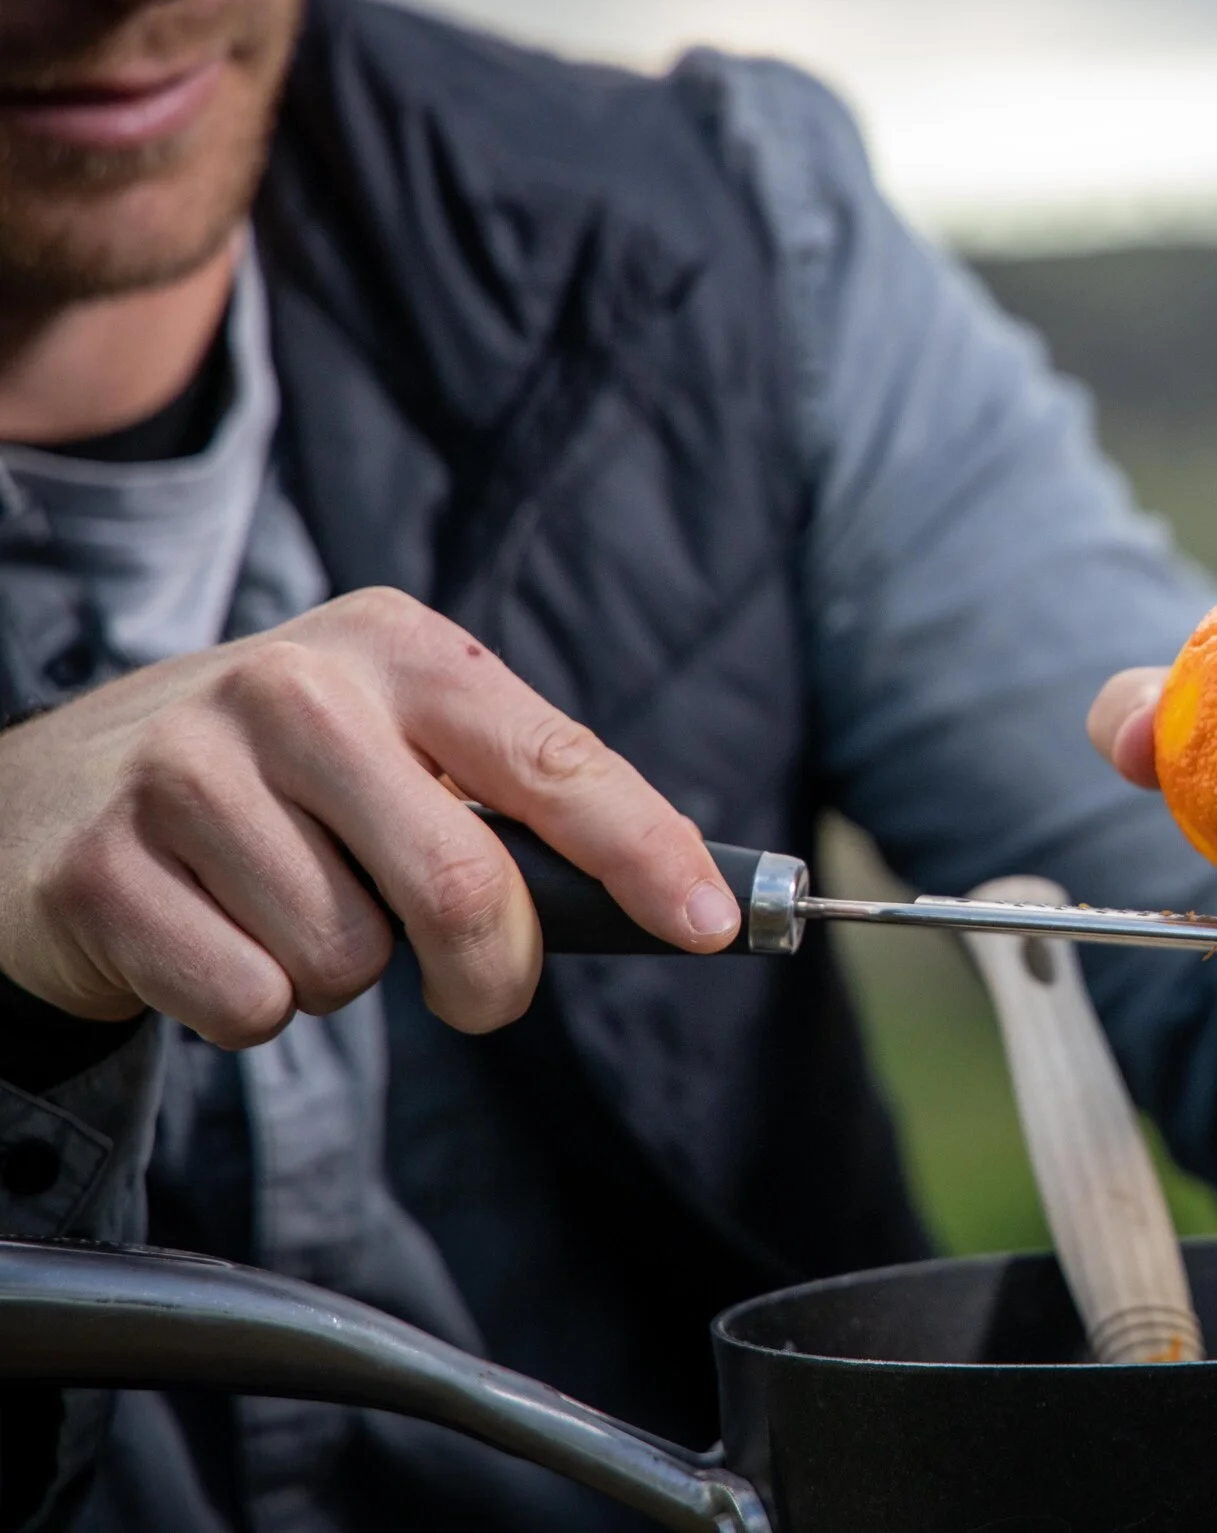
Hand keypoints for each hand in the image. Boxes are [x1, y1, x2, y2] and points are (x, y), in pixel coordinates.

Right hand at [0, 589, 739, 1047]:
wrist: (52, 795)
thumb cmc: (277, 783)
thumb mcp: (397, 746)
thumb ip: (514, 806)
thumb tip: (671, 893)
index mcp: (396, 648)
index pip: (556, 761)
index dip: (646, 853)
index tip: (712, 924)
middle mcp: (293, 689)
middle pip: (464, 888)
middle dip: (493, 974)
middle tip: (476, 988)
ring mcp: (186, 773)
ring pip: (348, 963)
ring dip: (341, 978)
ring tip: (285, 910)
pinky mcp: (103, 871)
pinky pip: (249, 1004)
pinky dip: (251, 1006)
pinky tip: (210, 935)